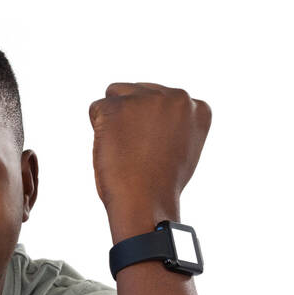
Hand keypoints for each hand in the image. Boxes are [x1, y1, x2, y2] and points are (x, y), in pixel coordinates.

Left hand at [88, 82, 210, 239]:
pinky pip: (96, 109)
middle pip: (138, 91)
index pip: (162, 99)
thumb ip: (175, 123)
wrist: (147, 203)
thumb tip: (155, 112)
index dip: (150, 125)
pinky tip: (113, 150)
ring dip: (114, 118)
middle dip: (132, 117)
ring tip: (126, 149)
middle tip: (137, 152)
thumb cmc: (161, 185)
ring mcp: (147, 99)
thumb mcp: (182, 148)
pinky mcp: (118, 106)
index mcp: (198, 107)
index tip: (155, 148)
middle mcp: (177, 96)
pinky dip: (98, 130)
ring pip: (116, 94)